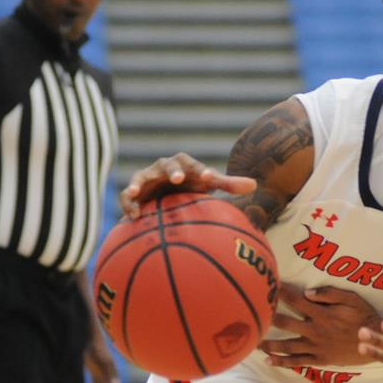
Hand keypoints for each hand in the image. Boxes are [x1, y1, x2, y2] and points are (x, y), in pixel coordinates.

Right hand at [119, 153, 254, 218]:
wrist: (165, 191)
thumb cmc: (191, 186)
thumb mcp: (207, 185)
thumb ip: (228, 184)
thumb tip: (254, 185)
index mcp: (185, 165)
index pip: (195, 165)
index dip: (202, 170)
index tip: (209, 177)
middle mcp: (165, 167)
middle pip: (168, 165)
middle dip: (172, 170)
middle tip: (178, 178)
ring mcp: (147, 177)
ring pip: (141, 176)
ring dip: (139, 182)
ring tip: (138, 191)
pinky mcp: (135, 191)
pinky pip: (128, 195)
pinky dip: (129, 203)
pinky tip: (132, 217)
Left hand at [259, 284, 382, 368]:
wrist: (375, 342)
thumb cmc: (364, 317)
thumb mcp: (352, 299)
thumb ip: (330, 294)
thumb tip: (307, 292)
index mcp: (322, 314)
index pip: (296, 300)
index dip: (280, 292)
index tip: (267, 285)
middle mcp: (315, 331)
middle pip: (285, 323)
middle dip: (267, 317)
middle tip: (250, 313)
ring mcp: (316, 347)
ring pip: (287, 346)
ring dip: (268, 343)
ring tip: (252, 340)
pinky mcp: (319, 359)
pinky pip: (297, 362)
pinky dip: (282, 362)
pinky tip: (268, 361)